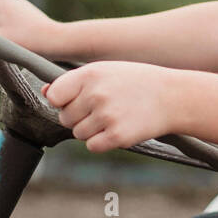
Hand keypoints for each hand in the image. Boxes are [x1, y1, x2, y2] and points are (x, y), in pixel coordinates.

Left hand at [41, 62, 178, 153]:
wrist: (172, 97)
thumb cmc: (135, 82)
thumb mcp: (105, 71)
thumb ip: (74, 82)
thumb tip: (45, 92)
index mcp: (89, 74)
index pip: (54, 96)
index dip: (62, 101)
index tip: (76, 100)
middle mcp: (95, 95)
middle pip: (65, 118)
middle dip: (78, 117)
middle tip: (101, 109)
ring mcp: (106, 116)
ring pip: (78, 133)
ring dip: (91, 130)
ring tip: (113, 116)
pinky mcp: (117, 136)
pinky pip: (92, 146)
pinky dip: (101, 142)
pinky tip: (117, 128)